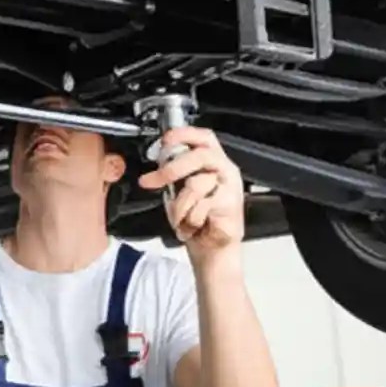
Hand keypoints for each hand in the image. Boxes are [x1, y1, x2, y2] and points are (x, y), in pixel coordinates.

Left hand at [138, 127, 244, 265]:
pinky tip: (194, 226)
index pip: (204, 137)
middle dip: (171, 168)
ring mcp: (230, 187)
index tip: (165, 140)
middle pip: (200, 155)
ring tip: (181, 218)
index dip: (185, 134)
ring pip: (196, 183)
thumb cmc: (198, 223)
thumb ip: (173, 175)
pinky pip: (202, 205)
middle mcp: (225, 171)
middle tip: (154, 180)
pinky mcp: (231, 205)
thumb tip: (157, 166)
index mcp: (214, 163)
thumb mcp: (180, 192)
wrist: (212, 252)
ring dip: (180, 206)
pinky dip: (191, 219)